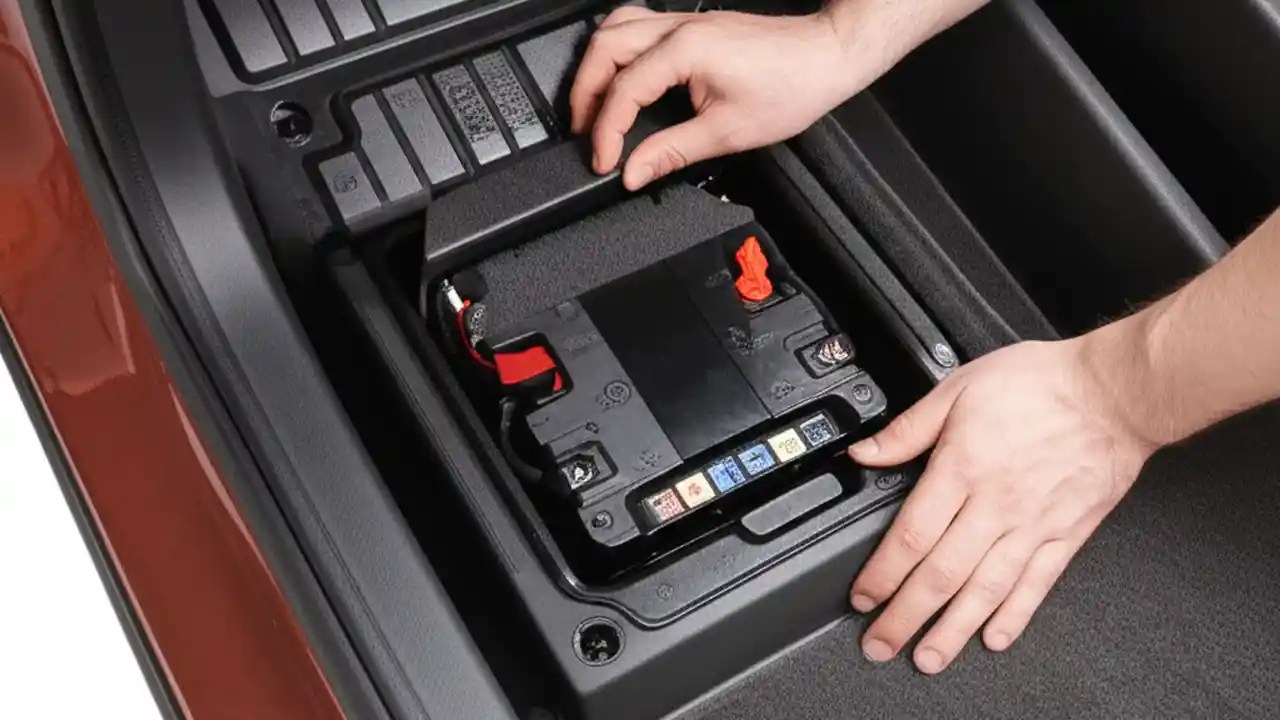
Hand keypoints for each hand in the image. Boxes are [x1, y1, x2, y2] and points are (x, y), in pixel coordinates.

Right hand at [569, 6, 864, 189]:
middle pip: (604, 48)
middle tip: (585, 134)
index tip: (603, 160)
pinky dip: (617, 51)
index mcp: (685, 50)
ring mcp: (684, 21)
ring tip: (594, 106)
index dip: (606, 131)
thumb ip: (671, 152)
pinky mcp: (692, 25)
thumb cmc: (791, 88)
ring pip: (615, 28)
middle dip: (585, 94)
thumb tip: (634, 171)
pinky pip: (637, 25)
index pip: (624, 90)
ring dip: (596, 67)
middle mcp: (678, 27)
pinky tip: (620, 77)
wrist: (825, 57)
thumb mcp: (727, 133)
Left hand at [847, 338, 1157, 673]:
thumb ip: (908, 428)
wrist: (1115, 392)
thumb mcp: (959, 388)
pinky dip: (1014, 616)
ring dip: (953, 629)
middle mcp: (996, 506)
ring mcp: (1033, 525)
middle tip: (881, 644)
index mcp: (963, 470)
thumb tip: (866, 452)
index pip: (912, 536)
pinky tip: (993, 637)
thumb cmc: (1042, 384)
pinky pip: (1036, 585)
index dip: (883, 573)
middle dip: (905, 615)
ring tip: (929, 657)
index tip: (864, 596)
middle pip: (941, 575)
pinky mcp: (1067, 535)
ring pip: (985, 590)